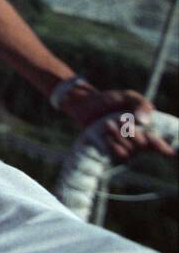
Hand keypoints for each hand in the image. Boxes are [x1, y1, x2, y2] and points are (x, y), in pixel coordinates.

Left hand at [61, 85, 175, 160]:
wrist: (87, 105)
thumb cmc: (111, 100)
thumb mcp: (128, 97)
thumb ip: (140, 103)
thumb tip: (146, 120)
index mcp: (148, 129)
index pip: (162, 144)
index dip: (165, 147)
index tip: (164, 147)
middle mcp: (140, 141)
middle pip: (143, 145)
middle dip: (133, 133)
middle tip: (121, 120)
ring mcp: (127, 148)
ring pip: (130, 150)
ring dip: (119, 136)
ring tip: (109, 123)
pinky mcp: (113, 152)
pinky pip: (118, 155)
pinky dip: (113, 145)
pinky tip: (106, 135)